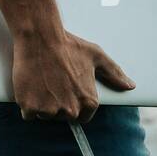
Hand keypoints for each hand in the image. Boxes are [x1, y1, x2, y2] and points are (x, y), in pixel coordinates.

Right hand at [11, 28, 134, 122]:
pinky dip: (27, 104)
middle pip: (62, 117)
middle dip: (57, 104)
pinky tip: (30, 87)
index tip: (67, 92)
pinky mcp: (30, 107)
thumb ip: (114, 74)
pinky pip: (28, 114)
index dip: (73, 104)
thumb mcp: (96, 56)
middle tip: (53, 83)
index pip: (82, 117)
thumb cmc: (69, 45)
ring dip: (41, 104)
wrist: (40, 38)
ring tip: (42, 82)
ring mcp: (49, 110)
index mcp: (88, 101)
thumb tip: (130, 86)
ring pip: (45, 116)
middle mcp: (70, 109)